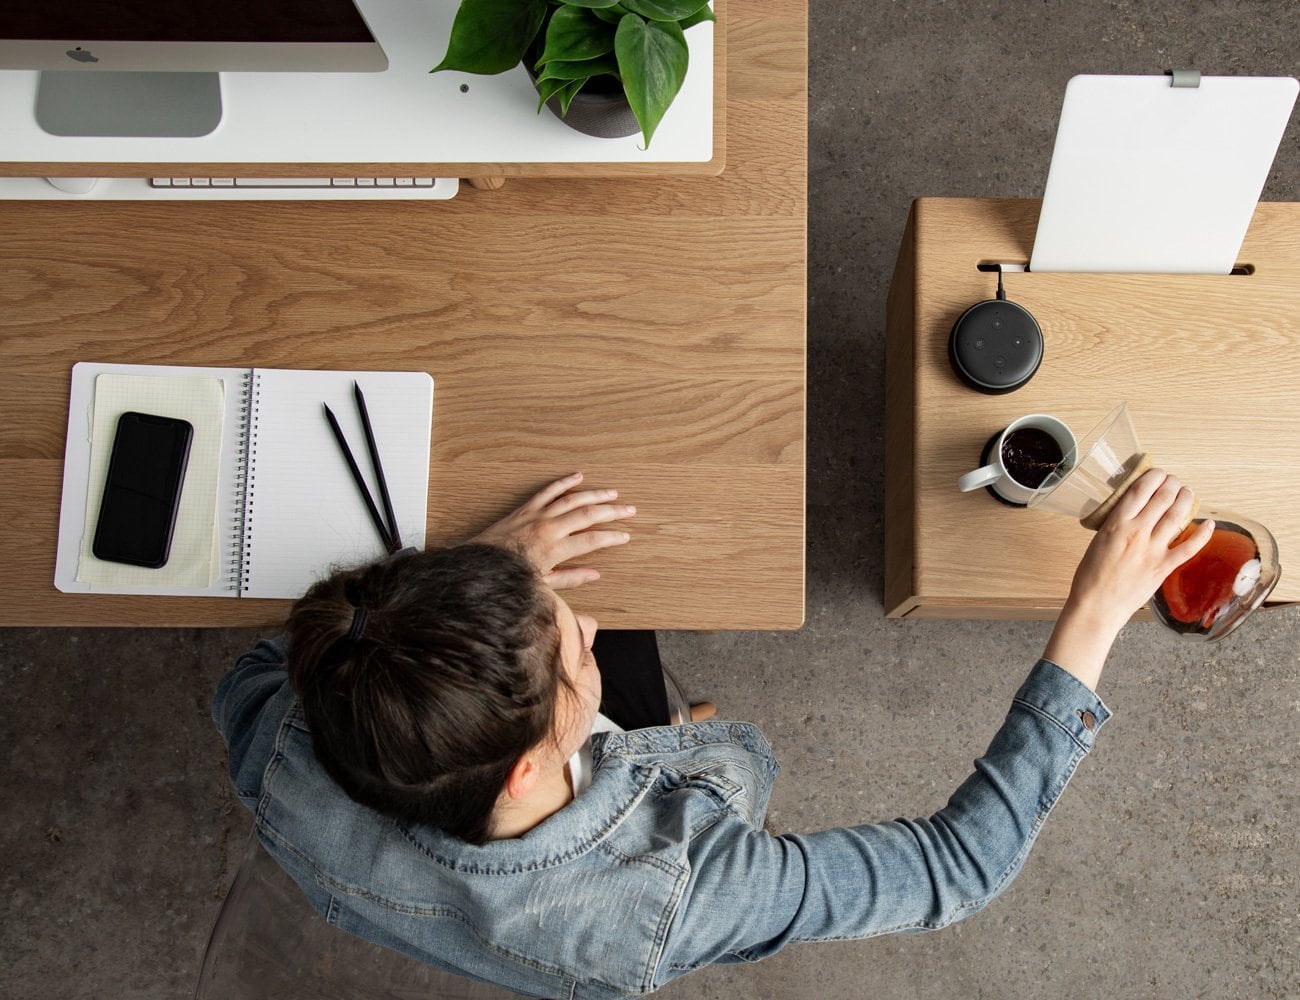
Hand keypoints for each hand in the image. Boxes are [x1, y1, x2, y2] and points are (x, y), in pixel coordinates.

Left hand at [471, 473, 634, 589]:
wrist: (478, 567)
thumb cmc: (509, 578)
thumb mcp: (542, 586)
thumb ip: (570, 578)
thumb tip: (595, 574)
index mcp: (554, 549)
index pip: (592, 540)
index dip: (612, 537)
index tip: (625, 535)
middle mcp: (549, 528)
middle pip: (588, 515)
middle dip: (612, 511)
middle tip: (629, 509)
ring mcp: (537, 515)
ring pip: (572, 499)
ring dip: (594, 494)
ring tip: (612, 492)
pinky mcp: (525, 508)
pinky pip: (548, 491)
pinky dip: (564, 482)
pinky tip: (578, 476)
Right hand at [1044, 469, 1213, 689]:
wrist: (1097, 606)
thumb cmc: (1090, 577)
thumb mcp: (1097, 541)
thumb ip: (1115, 525)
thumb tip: (1131, 514)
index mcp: (1116, 525)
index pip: (1139, 491)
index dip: (1153, 477)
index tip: (1157, 473)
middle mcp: (1137, 533)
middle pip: (1162, 499)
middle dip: (1172, 484)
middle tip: (1174, 481)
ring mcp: (1153, 550)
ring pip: (1177, 516)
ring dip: (1186, 500)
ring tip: (1188, 492)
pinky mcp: (1164, 567)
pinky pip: (1189, 547)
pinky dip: (1202, 534)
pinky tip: (1209, 524)